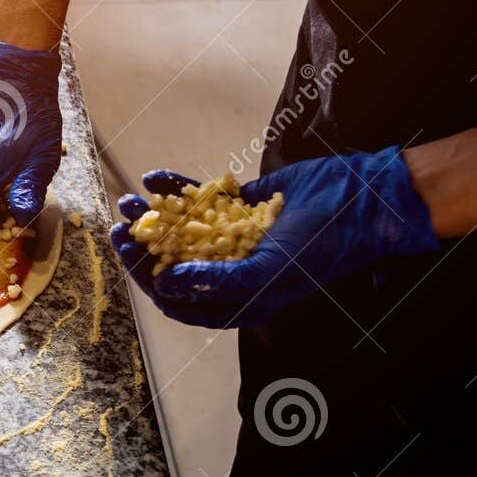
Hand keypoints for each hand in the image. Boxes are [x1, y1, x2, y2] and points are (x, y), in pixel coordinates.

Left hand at [108, 147, 438, 328]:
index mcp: (237, 299)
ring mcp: (232, 237)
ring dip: (152, 214)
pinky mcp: (238, 206)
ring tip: (128, 200)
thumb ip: (216, 282)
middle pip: (172, 262)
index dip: (149, 281)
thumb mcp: (266, 272)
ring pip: (180, 229)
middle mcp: (231, 271)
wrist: (357, 200)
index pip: (179, 300)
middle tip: (119, 228)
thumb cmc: (319, 247)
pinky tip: (154, 177)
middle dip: (143, 246)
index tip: (129, 256)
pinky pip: (199, 199)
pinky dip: (176, 188)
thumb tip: (167, 285)